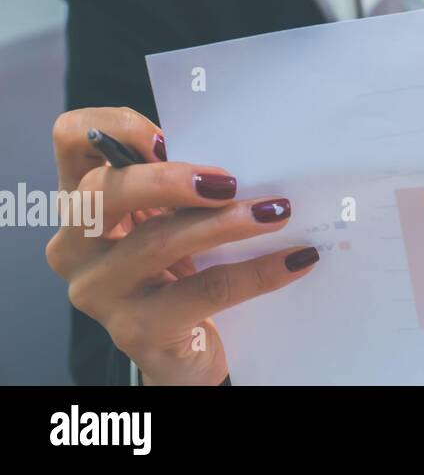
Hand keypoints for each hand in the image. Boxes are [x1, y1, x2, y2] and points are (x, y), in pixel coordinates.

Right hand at [45, 106, 318, 384]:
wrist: (185, 351)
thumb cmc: (180, 272)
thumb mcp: (174, 219)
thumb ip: (185, 183)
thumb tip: (247, 153)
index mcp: (85, 201)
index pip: (72, 139)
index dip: (116, 128)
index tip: (170, 136)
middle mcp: (76, 245)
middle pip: (102, 193)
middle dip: (168, 181)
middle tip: (228, 181)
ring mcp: (99, 291)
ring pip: (156, 243)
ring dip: (225, 223)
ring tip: (276, 212)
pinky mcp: (135, 331)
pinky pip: (204, 292)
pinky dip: (257, 271)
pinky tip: (295, 259)